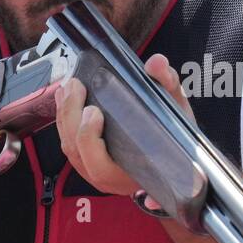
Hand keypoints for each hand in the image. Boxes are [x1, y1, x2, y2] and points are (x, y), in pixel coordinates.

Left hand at [54, 53, 194, 206]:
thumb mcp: (178, 114)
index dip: (90, 140)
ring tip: (69, 87)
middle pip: (78, 152)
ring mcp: (96, 173)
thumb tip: (156, 62)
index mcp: (133, 175)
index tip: (94, 112)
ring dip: (65, 115)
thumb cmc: (175, 139)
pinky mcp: (88, 163)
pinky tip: (64, 96)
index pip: (101, 166)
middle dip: (72, 117)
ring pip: (70, 148)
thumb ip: (168, 86)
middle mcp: (110, 179)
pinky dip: (63, 119)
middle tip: (76, 86)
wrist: (176, 160)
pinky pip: (69, 144)